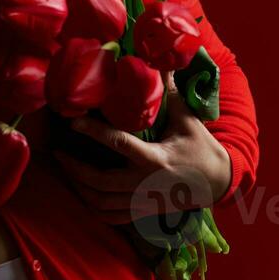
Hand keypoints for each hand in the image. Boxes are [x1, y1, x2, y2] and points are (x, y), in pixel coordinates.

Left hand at [54, 72, 232, 224]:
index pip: (118, 144)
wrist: (219, 182)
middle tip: (59, 153)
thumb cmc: (202, 148)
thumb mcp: (188, 120)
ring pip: (101, 203)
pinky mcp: (143, 210)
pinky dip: (94, 209)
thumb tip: (159, 62)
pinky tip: (84, 195)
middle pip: (100, 181)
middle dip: (74, 168)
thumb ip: (170, 93)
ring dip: (79, 189)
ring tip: (67, 171)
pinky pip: (111, 217)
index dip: (93, 132)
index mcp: (156, 158)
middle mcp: (146, 182)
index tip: (73, 122)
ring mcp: (143, 200)